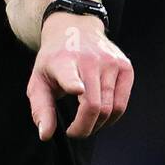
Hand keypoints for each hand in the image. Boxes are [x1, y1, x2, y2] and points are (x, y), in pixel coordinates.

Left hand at [26, 13, 133, 139]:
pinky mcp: (125, 67)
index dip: (73, 83)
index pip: (69, 74)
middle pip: (93, 105)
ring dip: (97, 125)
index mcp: (63, 62)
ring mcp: (111, 62)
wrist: (75, 29)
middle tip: (75, 132)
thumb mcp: (38, 81)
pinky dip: (111, 117)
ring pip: (110, 109)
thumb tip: (46, 135)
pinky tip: (100, 116)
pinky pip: (121, 104)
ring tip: (86, 123)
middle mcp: (89, 60)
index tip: (76, 89)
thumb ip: (41, 109)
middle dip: (84, 128)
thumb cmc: (54, 61)